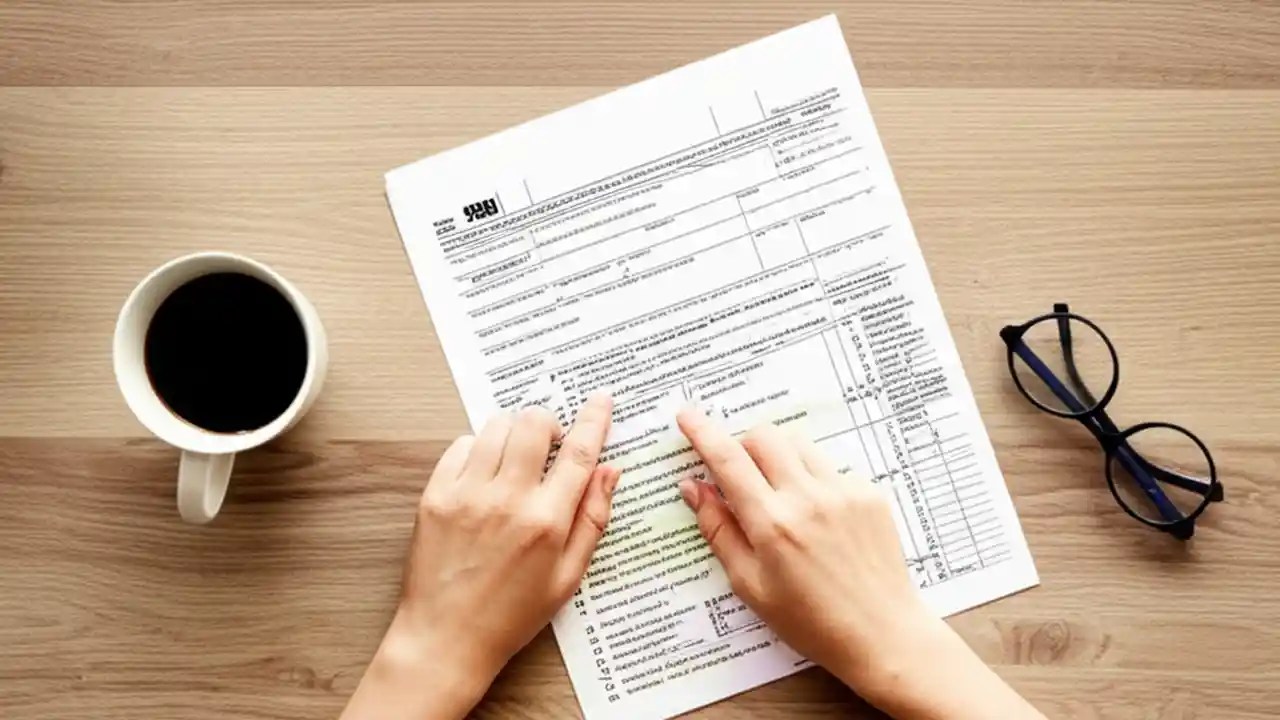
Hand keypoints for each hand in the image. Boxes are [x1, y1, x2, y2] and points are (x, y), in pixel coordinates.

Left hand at [342, 394, 619, 719]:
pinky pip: (460, 445)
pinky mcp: (435, 496)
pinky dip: (478, 447)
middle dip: (548, 423)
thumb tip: (609, 471)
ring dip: (513, 432)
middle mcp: (507, 501)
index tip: (601, 400)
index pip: (579, 453)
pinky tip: (484, 472)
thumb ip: (592, 519)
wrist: (445, 638)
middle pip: (534, 423)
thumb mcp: (567, 577)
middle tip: (549, 443)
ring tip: (515, 458)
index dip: (594, 419)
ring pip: (496, 426)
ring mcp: (466, 495)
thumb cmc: (510, 615)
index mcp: (546, 522)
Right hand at [675, 408, 928, 688]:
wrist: (882, 634)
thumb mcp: (750, 585)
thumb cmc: (811, 621)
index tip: (687, 415)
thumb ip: (719, 531)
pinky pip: (830, 467)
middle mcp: (808, 498)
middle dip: (743, 444)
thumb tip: (693, 488)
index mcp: (772, 524)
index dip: (703, 433)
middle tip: (739, 474)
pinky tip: (820, 519)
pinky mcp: (869, 494)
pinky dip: (813, 480)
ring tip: (781, 497)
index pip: (728, 461)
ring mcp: (843, 492)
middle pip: (764, 437)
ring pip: (798, 444)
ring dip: (778, 457)